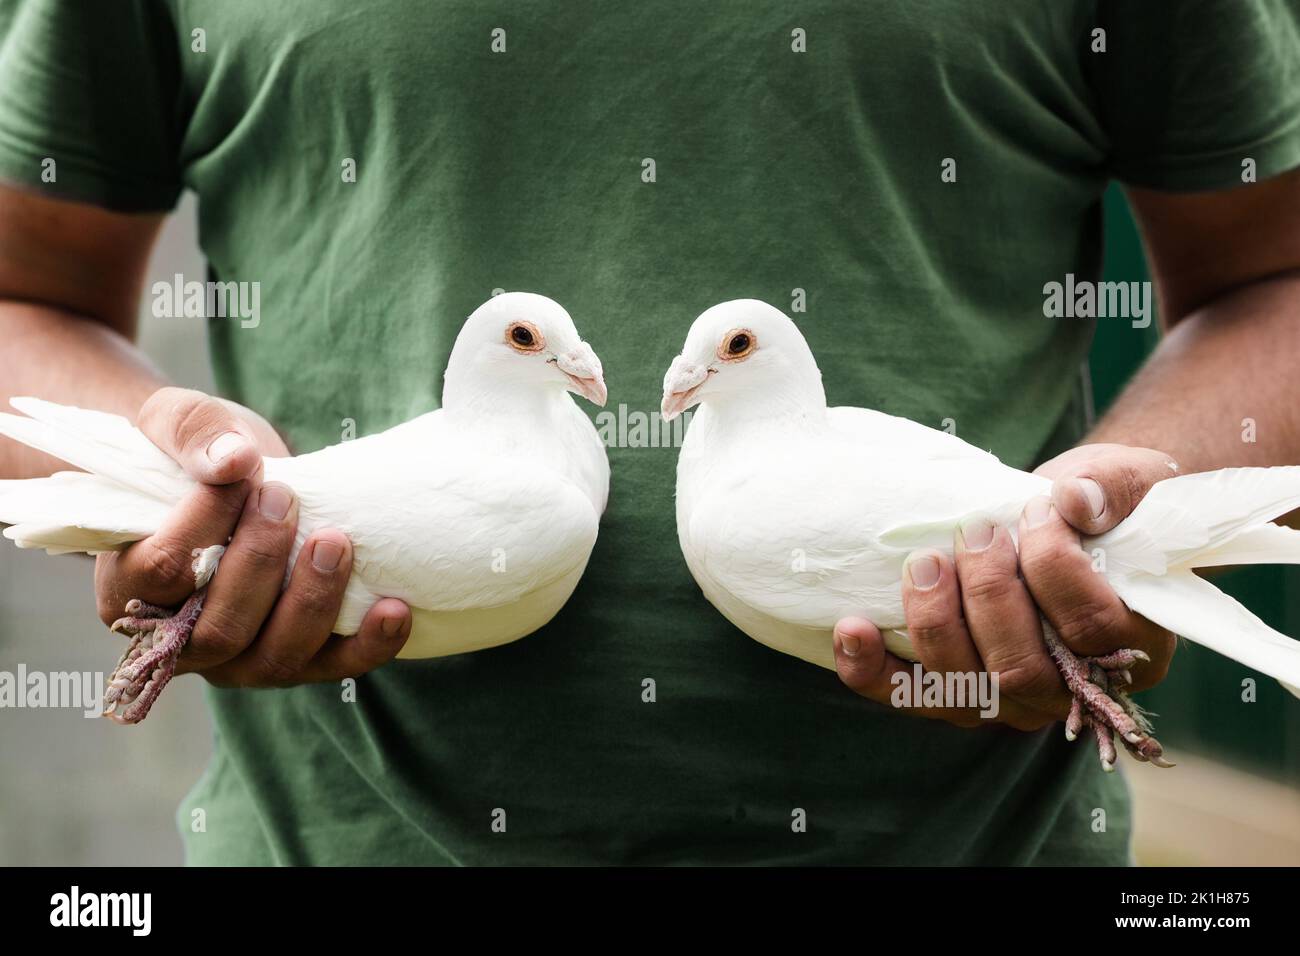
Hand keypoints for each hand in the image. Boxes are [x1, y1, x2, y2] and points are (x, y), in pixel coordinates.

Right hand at [94, 386, 410, 686]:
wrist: (232, 480)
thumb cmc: (192, 456)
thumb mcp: (176, 422)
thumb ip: (192, 434)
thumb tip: (232, 460)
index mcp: (130, 589)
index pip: (162, 573)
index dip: (203, 526)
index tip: (240, 474)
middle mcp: (181, 640)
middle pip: (219, 629)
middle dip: (260, 564)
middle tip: (285, 499)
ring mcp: (240, 659)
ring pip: (275, 657)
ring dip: (312, 601)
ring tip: (336, 542)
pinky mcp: (297, 657)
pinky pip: (332, 667)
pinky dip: (367, 645)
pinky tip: (395, 608)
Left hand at [832, 443, 1176, 729]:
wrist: (1062, 520)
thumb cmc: (1102, 505)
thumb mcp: (1126, 479)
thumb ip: (1114, 487)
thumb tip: (1073, 501)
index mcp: (1133, 648)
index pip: (1092, 628)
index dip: (1058, 568)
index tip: (1037, 512)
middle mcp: (1073, 690)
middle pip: (1022, 670)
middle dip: (989, 596)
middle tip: (973, 533)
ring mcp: (1010, 702)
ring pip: (965, 689)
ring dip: (935, 622)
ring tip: (924, 562)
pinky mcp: (954, 695)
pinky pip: (908, 697)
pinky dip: (872, 669)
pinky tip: (851, 628)